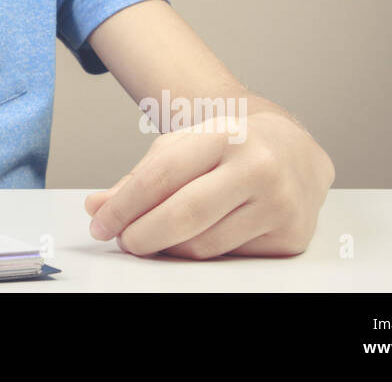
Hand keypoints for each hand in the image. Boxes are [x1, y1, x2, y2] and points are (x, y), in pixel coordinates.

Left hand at [84, 109, 333, 258]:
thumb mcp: (184, 146)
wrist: (295, 149)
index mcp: (225, 134)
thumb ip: (140, 178)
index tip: (100, 223)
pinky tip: (194, 238)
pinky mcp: (291, 237)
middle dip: (141, 235)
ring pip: (204, 245)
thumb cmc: (230, 146)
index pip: (161, 176)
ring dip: (168, 249)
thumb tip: (96, 208)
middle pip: (183, 216)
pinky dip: (201, 254)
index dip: (124, 206)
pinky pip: (229, 257)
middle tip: (122, 240)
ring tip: (154, 237)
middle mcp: (258, 167)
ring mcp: (280, 204)